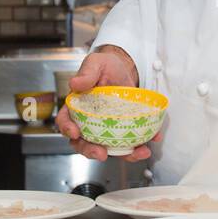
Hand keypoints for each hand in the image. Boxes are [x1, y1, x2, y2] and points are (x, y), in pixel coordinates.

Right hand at [54, 46, 157, 161]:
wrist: (125, 70)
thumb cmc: (106, 67)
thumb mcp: (96, 63)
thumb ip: (87, 72)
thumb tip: (75, 83)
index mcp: (77, 107)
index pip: (65, 121)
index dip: (67, 129)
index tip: (75, 133)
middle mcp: (88, 122)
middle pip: (83, 142)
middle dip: (91, 151)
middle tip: (101, 153)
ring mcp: (105, 129)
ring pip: (108, 148)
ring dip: (123, 155)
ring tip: (137, 152)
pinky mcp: (122, 131)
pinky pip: (129, 144)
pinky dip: (140, 146)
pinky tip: (152, 141)